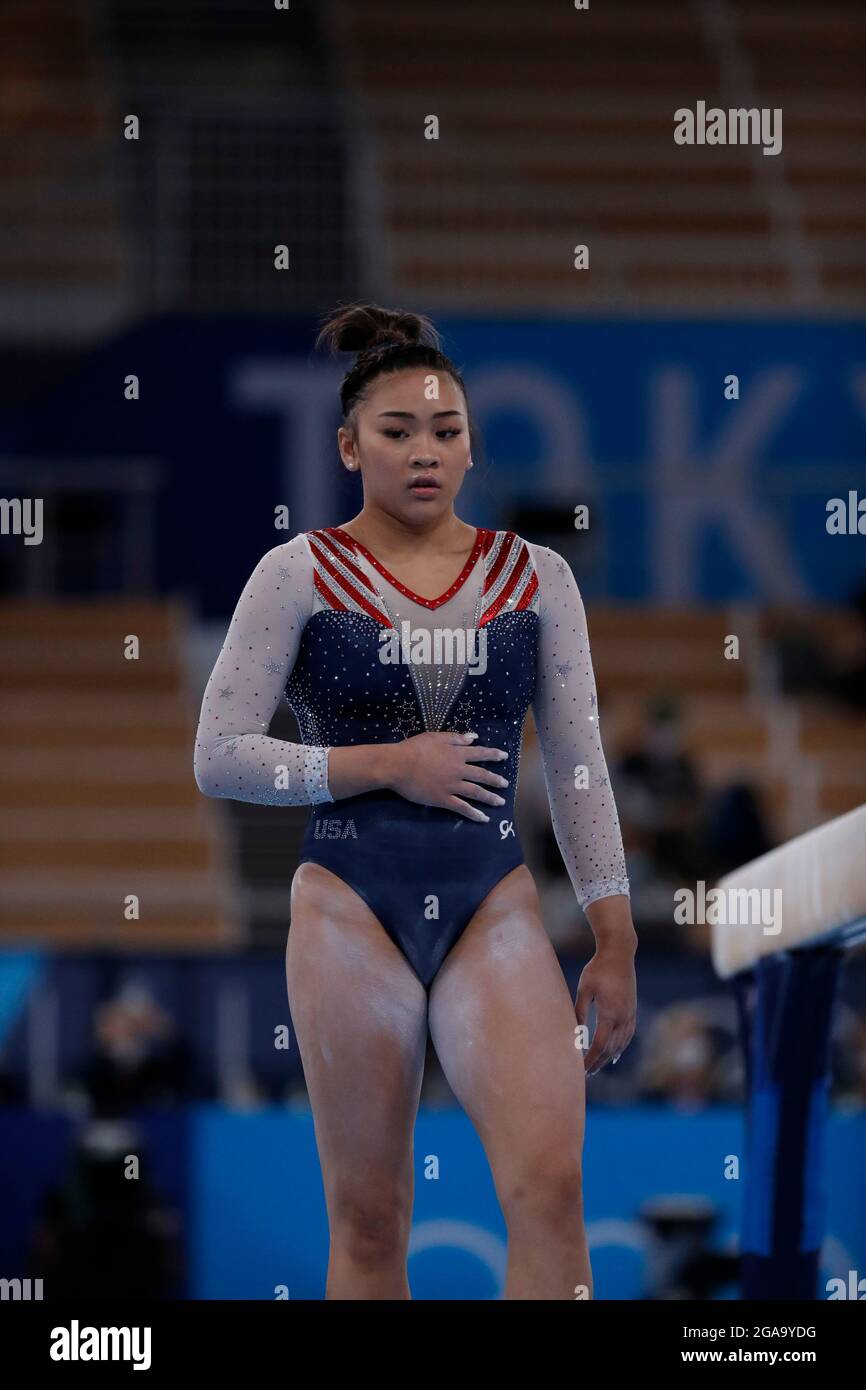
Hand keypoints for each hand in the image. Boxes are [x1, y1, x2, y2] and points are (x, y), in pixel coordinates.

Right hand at [386, 731, 508, 820]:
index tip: (504, 756)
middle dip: (495, 780)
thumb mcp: (435, 737)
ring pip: (476, 792)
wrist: (398, 765)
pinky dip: (474, 813)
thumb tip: (473, 737)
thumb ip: (456, 738)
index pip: (480, 753)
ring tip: (501, 802)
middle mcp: (458, 770)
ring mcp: (452, 786)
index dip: (493, 754)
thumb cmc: (414, 748)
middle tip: (505, 784)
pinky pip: (462, 808)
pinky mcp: (443, 799)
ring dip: (490, 797)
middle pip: (482, 775)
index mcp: (457, 753)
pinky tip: (484, 818)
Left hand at [576, 942, 636, 1077]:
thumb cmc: (597, 969)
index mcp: (609, 1012)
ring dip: (609, 1057)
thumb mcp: (584, 988)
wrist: (619, 952)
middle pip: (610, 1048)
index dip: (590, 1059)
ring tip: (598, 1067)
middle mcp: (622, 1016)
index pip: (599, 1044)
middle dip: (598, 1062)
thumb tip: (574, 1033)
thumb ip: (579, 1011)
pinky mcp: (632, 1009)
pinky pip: (628, 1035)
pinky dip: (621, 1047)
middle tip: (586, 1074)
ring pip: (621, 1044)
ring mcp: (630, 1014)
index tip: (580, 1069)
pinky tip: (615, 1055)